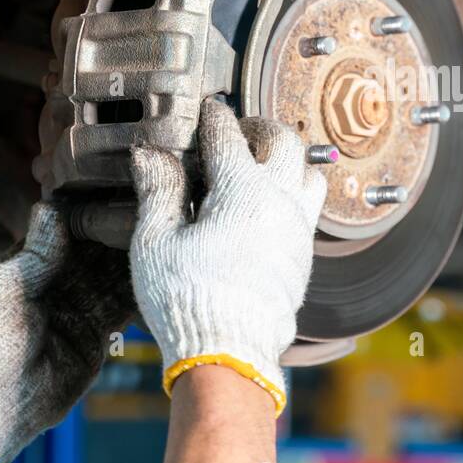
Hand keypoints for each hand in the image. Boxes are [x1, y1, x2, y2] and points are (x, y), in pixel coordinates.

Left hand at [0, 203, 135, 462]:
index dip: (86, 216)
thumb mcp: (5, 287)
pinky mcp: (95, 338)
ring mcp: (76, 312)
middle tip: (145, 211)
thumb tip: (51, 206)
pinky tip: (157, 270)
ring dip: (131, 260)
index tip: (113, 194)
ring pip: (112, 278)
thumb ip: (37, 251)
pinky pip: (121, 309)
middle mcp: (55, 287)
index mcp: (25, 268)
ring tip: (158, 235)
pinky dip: (138, 291)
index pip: (63, 233)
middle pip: (93, 253)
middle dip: (114, 235)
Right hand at [128, 100, 325, 413]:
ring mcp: (298, 228)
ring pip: (310, 173)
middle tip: (239, 132)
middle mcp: (279, 201)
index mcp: (241, 190)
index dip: (213, 117)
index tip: (207, 110)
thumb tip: (151, 154)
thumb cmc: (187, 298)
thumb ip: (158, 191)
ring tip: (264, 165)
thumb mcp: (157, 241)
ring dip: (290, 161)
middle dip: (261, 128)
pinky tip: (271, 207)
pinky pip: (311, 210)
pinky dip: (295, 194)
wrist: (229, 353)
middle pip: (285, 141)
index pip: (228, 135)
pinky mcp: (305, 256)